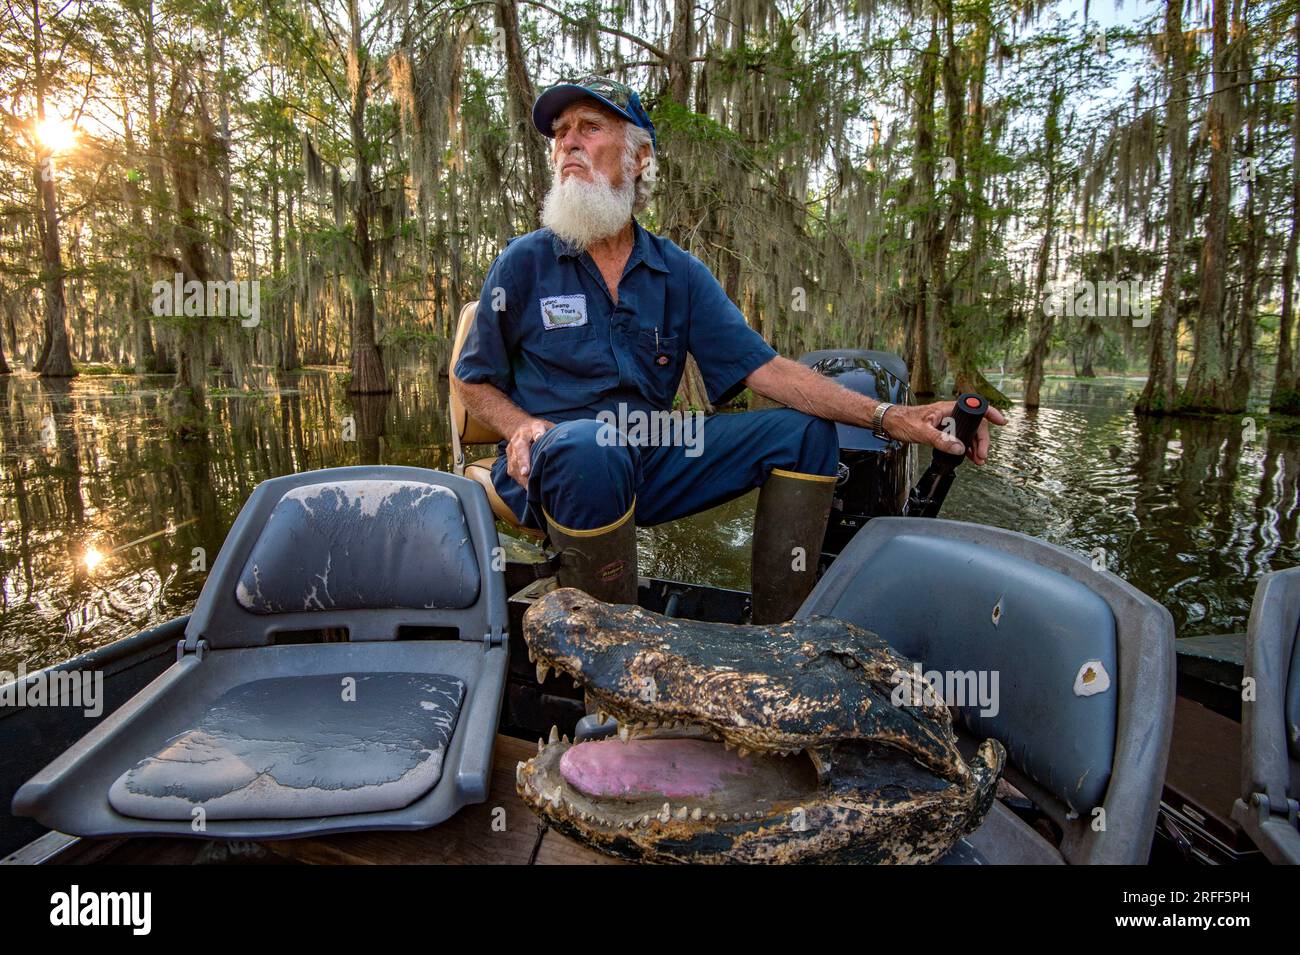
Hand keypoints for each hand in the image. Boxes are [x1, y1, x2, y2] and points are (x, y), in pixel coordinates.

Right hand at [506, 417, 554, 487]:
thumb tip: (572, 442)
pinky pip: (512, 470)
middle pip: (520, 448)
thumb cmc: (540, 430)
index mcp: (534, 427)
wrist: (520, 427)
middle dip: (523, 460)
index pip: (536, 429)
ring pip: (514, 461)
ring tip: (530, 487)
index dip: (538, 433)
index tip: (539, 437)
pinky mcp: (510, 458)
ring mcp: (513, 448)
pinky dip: (520, 480)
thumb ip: (556, 435)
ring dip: (521, 475)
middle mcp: (521, 437)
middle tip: (525, 472)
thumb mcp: (549, 427)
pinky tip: (528, 488)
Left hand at [881, 401, 1006, 465]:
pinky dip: (965, 446)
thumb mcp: (923, 432)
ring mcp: (946, 421)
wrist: (889, 423)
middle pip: (974, 424)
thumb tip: (960, 448)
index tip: (1002, 421)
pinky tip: (967, 456)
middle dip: (982, 440)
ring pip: (967, 432)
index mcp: (947, 409)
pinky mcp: (942, 429)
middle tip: (982, 456)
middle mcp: (949, 413)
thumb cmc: (902, 422)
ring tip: (977, 460)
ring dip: (974, 446)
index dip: (990, 413)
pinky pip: (959, 437)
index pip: (975, 408)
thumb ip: (941, 440)